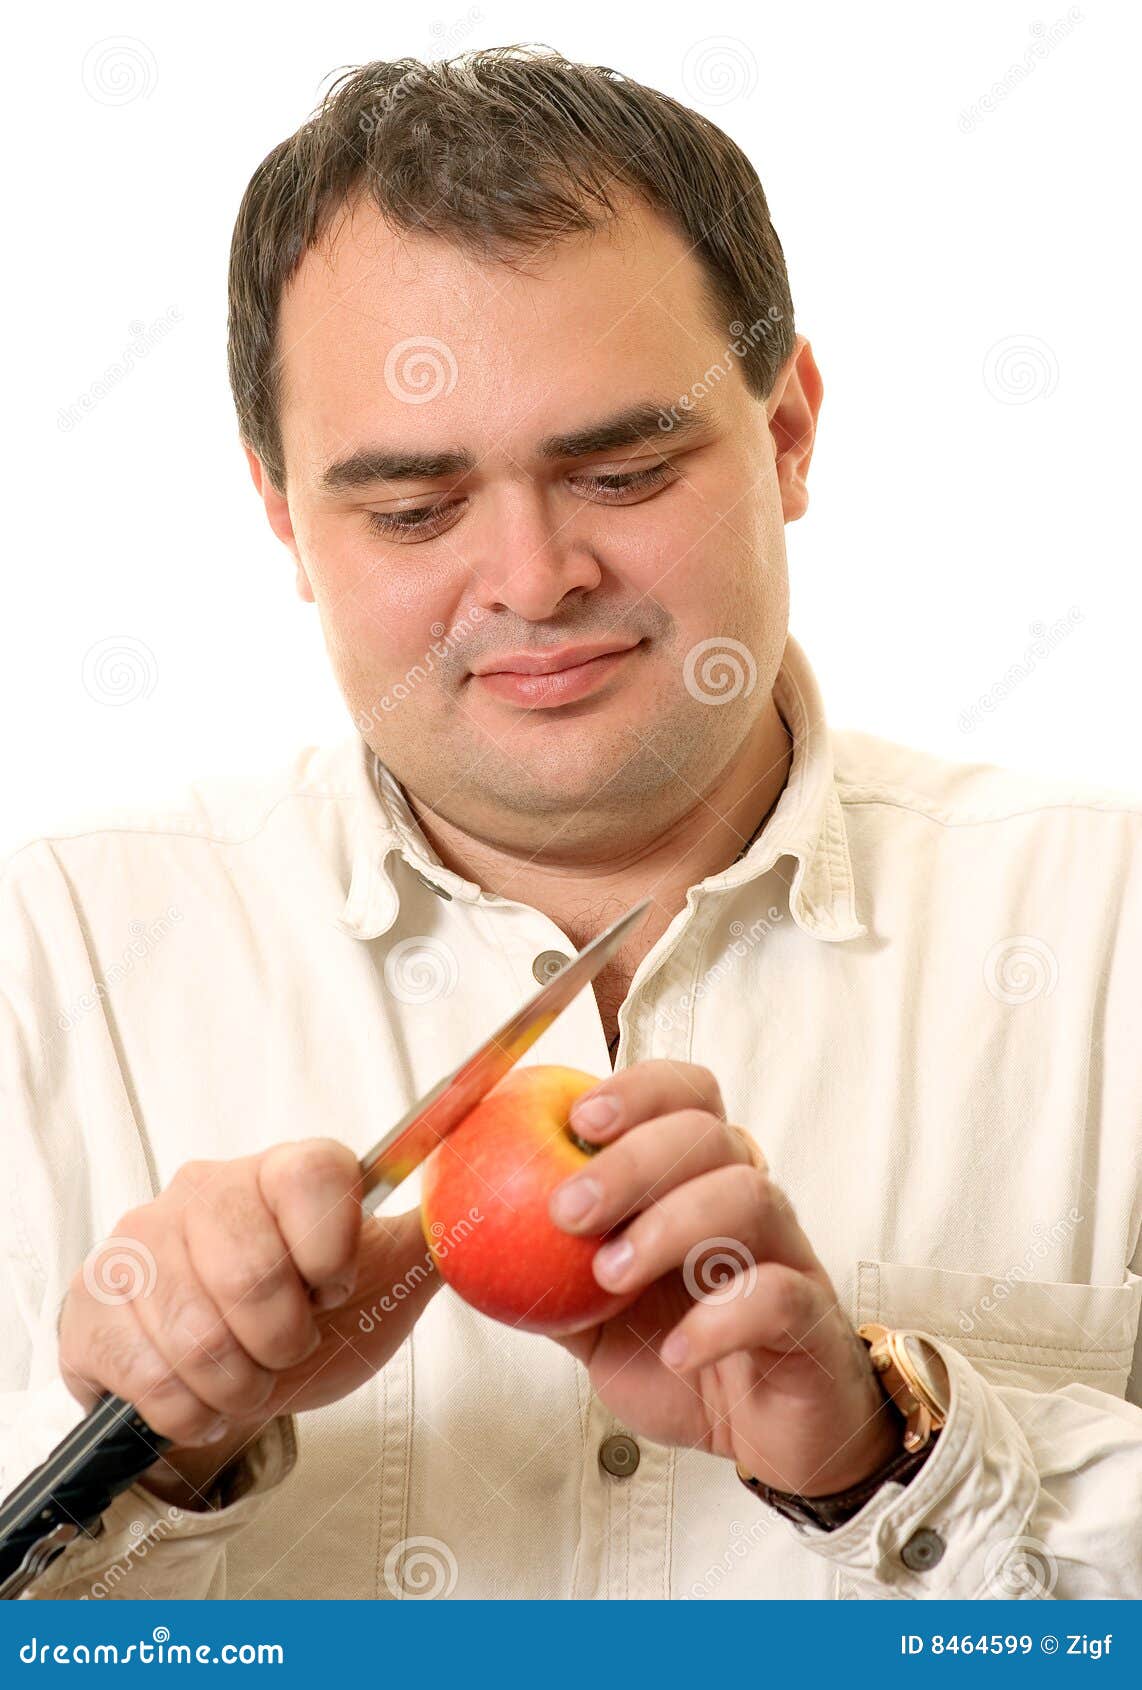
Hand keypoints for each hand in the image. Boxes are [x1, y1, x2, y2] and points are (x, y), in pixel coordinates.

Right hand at [59, 1139, 439, 1503]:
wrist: (231, 1370)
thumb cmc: (314, 1317)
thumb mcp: (387, 1278)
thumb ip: (439, 1238)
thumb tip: (491, 1204)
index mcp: (285, 1170)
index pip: (316, 1175)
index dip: (334, 1248)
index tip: (338, 1286)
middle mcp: (206, 1188)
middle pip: (250, 1272)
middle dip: (284, 1340)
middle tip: (290, 1347)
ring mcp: (140, 1240)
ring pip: (197, 1336)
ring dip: (239, 1384)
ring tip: (249, 1375)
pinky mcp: (92, 1302)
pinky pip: (146, 1375)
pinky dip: (188, 1409)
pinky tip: (201, 1393)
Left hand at [546, 1061, 900, 1496]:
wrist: (767, 1434)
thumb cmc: (684, 1356)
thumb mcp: (592, 1315)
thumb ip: (540, 1271)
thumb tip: (454, 1238)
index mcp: (700, 1180)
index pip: (687, 1095)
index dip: (637, 1090)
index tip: (576, 1119)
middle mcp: (750, 1201)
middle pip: (708, 1134)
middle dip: (632, 1160)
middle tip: (568, 1209)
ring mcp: (787, 1255)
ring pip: (750, 1196)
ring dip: (670, 1226)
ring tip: (611, 1277)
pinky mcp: (810, 1321)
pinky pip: (777, 1296)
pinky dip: (720, 1318)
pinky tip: (678, 1350)